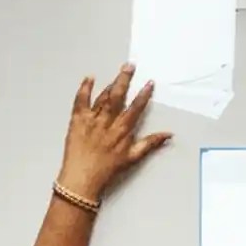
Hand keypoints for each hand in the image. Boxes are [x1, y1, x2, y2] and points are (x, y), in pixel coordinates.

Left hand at [55, 64, 171, 200]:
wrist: (81, 180)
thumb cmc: (107, 170)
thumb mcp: (132, 158)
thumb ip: (150, 144)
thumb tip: (168, 135)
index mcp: (122, 131)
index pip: (136, 109)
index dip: (143, 95)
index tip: (149, 83)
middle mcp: (108, 123)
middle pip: (118, 96)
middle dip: (125, 79)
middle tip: (130, 66)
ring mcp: (92, 120)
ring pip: (103, 97)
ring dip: (111, 83)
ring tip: (119, 72)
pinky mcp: (77, 121)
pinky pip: (81, 101)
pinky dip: (85, 88)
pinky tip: (90, 78)